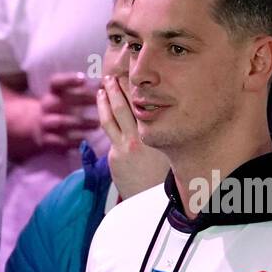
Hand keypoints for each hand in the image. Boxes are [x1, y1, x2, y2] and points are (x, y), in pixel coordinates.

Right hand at [35, 72, 99, 152]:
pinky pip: (59, 141)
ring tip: (97, 124)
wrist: (39, 127)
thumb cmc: (63, 107)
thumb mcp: (70, 96)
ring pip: (61, 122)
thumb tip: (111, 83)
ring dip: (80, 123)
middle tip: (100, 102)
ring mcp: (45, 123)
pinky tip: (85, 141)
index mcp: (53, 92)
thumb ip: (87, 90)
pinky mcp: (46, 140)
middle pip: (59, 101)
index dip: (68, 80)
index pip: (56, 82)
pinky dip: (72, 141)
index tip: (84, 79)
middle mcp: (47, 106)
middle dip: (80, 101)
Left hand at [98, 75, 168, 198]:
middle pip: (123, 107)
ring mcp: (123, 148)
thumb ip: (163, 128)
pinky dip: (107, 120)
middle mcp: (138, 139)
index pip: (143, 103)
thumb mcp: (170, 146)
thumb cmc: (166, 171)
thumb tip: (163, 107)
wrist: (152, 198)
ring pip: (109, 120)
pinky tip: (105, 110)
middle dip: (116, 89)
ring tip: (102, 89)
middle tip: (111, 75)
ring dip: (104, 102)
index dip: (134, 87)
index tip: (130, 72)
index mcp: (155, 134)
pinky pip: (110, 134)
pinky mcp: (114, 157)